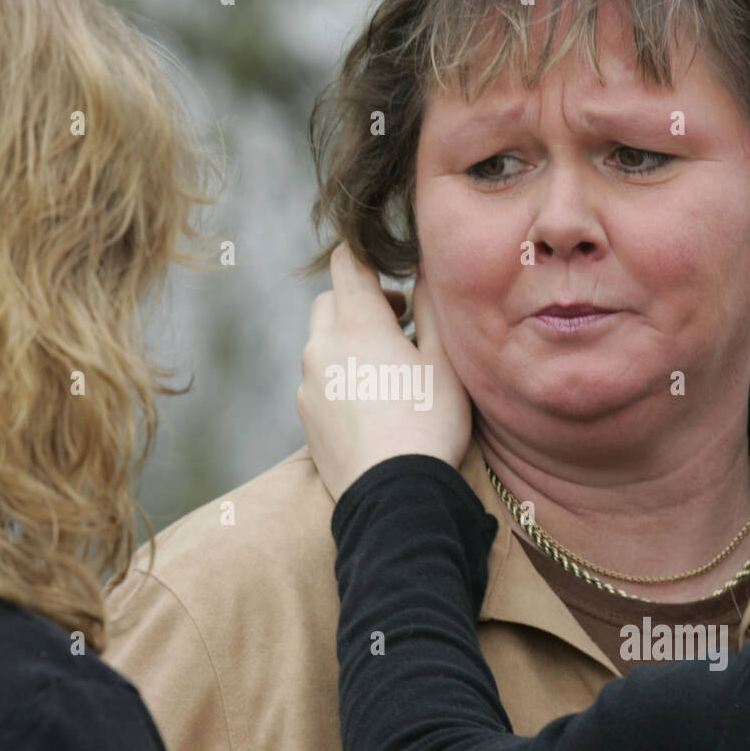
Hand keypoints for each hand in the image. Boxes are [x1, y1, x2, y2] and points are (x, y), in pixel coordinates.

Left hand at [297, 244, 471, 501]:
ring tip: (389, 368)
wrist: (393, 496)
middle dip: (360, 302)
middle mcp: (322, 347)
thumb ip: (431, 309)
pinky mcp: (305, 416)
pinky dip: (340, 377)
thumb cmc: (427, 426)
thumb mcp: (444, 363)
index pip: (347, 262)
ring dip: (350, 342)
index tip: (389, 263)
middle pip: (330, 301)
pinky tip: (371, 403)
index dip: (366, 254)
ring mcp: (307, 383)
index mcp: (357, 323)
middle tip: (400, 321)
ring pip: (323, 343)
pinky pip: (318, 380)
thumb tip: (423, 274)